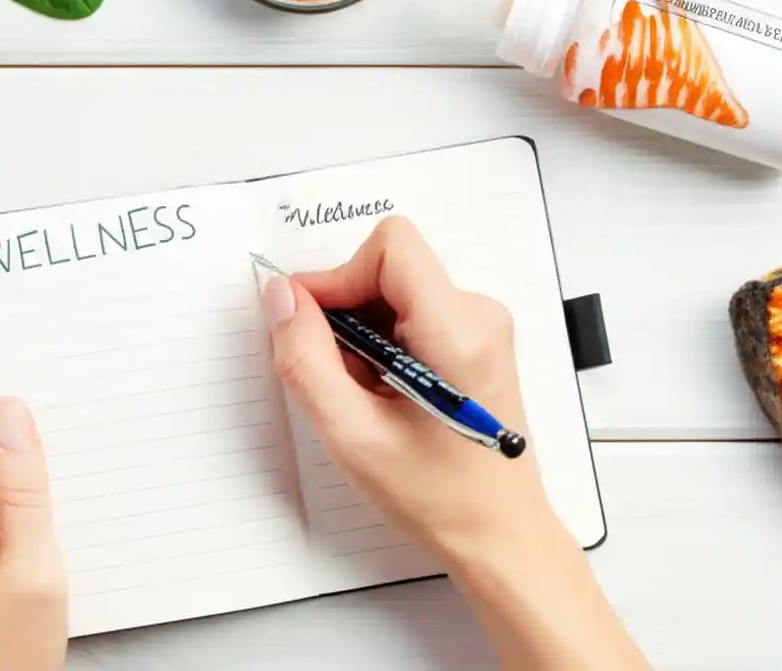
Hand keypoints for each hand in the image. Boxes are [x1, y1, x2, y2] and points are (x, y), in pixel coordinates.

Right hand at [263, 218, 646, 669]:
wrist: (498, 535)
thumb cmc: (439, 497)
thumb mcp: (352, 435)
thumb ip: (306, 359)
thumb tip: (282, 298)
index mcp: (457, 332)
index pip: (390, 246)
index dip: (337, 275)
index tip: (307, 319)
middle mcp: (478, 316)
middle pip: (389, 267)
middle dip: (347, 312)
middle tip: (336, 376)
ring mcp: (481, 327)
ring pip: (395, 292)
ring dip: (363, 334)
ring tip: (364, 396)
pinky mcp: (475, 340)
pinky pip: (411, 314)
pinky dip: (383, 345)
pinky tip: (383, 395)